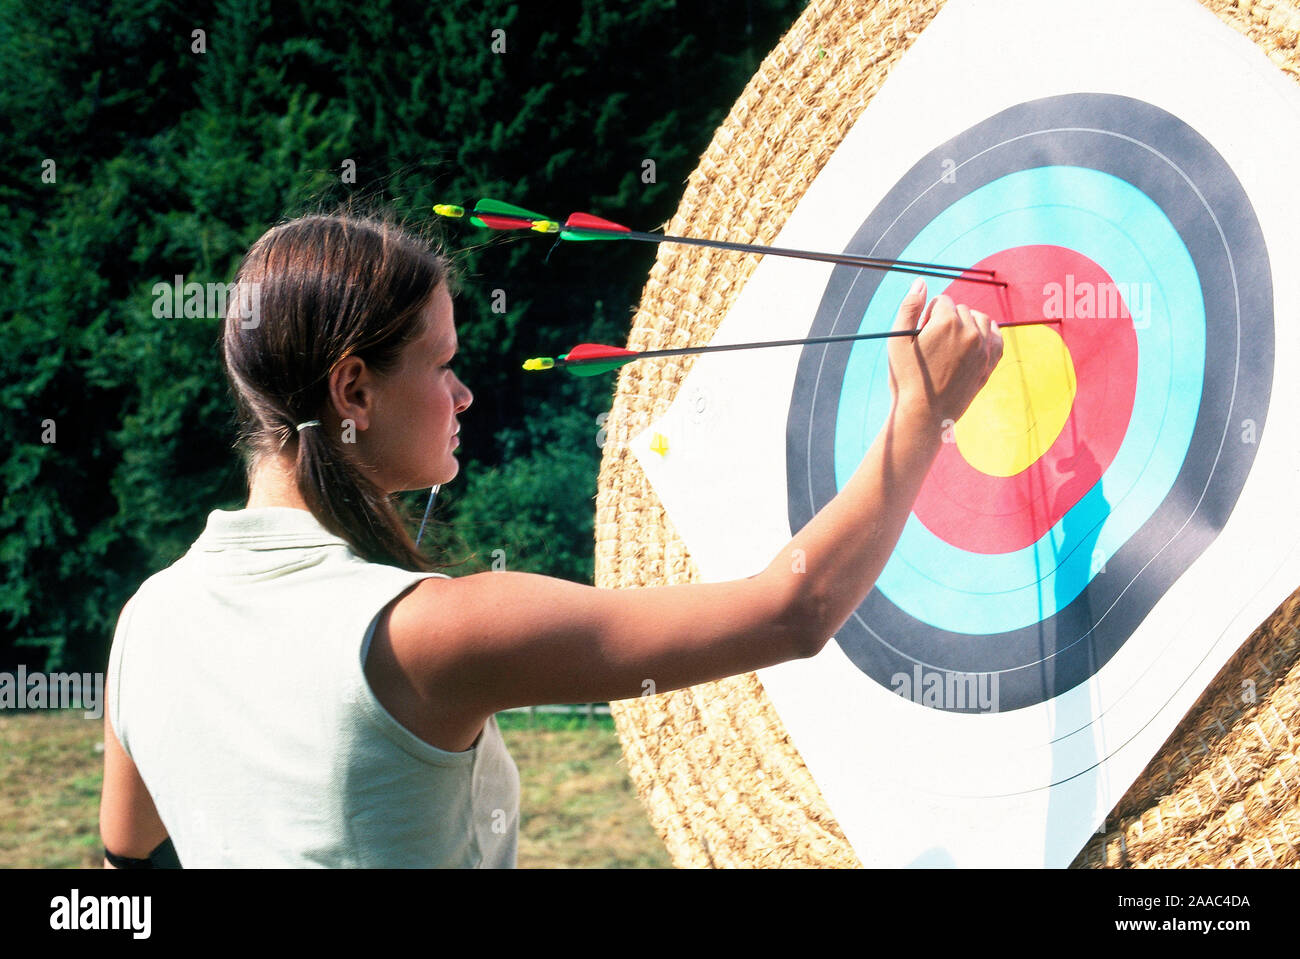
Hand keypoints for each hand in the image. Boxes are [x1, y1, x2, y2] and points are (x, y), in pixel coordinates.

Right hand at [887, 279, 1002, 429]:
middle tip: (933, 345)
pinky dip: (986, 336)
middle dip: (947, 321)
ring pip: (980, 320)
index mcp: (946, 322)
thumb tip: (921, 281)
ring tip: (951, 346)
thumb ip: (909, 307)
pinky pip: (996, 337)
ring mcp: (983, 348)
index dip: (928, 317)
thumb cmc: (906, 378)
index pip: (942, 302)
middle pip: (960, 310)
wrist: (924, 415)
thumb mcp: (897, 340)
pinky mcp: (990, 363)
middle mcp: (969, 331)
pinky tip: (972, 344)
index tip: (922, 336)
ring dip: (967, 326)